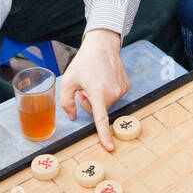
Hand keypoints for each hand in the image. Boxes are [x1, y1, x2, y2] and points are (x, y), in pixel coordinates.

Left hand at [59, 29, 127, 151]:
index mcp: (98, 93)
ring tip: (94, 80)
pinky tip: (103, 78)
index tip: (110, 147)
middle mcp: (113, 93)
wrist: (102, 45)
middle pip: (98, 110)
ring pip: (106, 103)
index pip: (101, 119)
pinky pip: (114, 96)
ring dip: (97, 96)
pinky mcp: (126, 86)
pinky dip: (106, 91)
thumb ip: (66, 102)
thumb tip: (73, 116)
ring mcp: (122, 89)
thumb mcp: (68, 80)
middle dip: (88, 103)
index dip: (104, 135)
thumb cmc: (84, 62)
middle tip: (84, 88)